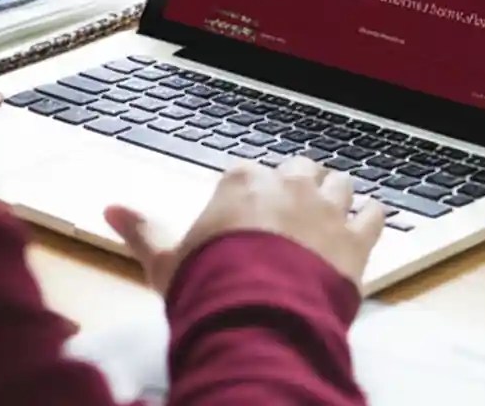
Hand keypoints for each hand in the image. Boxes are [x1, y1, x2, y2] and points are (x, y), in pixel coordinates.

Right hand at [105, 157, 386, 293]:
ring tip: (328, 215)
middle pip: (299, 169)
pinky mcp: (357, 238)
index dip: (249, 193)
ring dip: (335, 195)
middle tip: (289, 213)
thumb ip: (141, 230)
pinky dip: (370, 217)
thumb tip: (110, 209)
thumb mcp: (165, 259)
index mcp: (242, 182)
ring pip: (340, 183)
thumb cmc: (208, 284)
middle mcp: (288, 185)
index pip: (248, 173)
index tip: (246, 214)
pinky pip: (375, 213)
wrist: (258, 313)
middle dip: (296, 186)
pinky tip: (365, 226)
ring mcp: (326, 208)